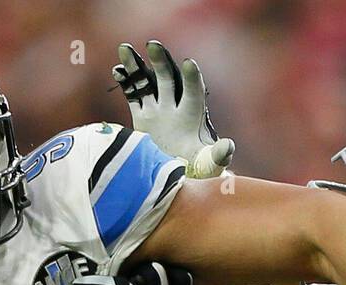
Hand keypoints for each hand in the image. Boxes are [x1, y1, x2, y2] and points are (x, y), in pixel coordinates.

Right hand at [112, 39, 234, 178]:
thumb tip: (229, 146)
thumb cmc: (197, 172)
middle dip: (161, 63)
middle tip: (153, 45)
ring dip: (137, 66)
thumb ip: (218, 156)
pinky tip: (117, 70)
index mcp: (193, 116)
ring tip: (125, 49)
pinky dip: (125, 83)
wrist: (177, 179)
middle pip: (168, 79)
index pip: (194, 92)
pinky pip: (133, 96)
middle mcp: (175, 108)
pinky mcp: (142, 118)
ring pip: (146, 83)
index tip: (189, 64)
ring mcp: (158, 111)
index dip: (192, 78)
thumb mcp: (209, 165)